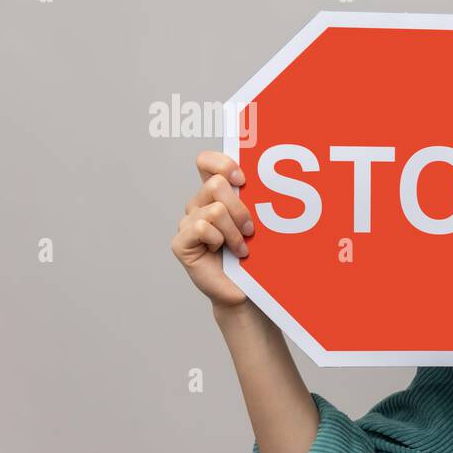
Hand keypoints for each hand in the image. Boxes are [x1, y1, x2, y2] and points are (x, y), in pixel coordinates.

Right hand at [170, 151, 254, 308]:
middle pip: (216, 184)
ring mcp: (187, 223)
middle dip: (241, 208)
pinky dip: (219, 241)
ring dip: (234, 232)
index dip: (222, 163)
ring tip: (241, 248)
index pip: (206, 162)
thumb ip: (255, 201)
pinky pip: (201, 228)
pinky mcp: (181, 243)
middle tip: (250, 230)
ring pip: (215, 210)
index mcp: (215, 195)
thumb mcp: (259, 223)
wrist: (246, 291)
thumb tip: (271, 180)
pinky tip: (223, 253)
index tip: (243, 179)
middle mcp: (198, 205)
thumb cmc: (254, 257)